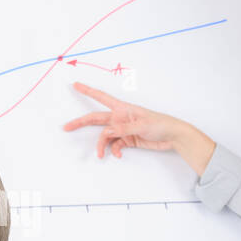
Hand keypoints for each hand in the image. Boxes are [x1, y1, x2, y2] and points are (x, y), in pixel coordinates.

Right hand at [62, 83, 213, 172]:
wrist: (173, 136)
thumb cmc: (161, 124)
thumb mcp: (141, 125)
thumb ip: (123, 129)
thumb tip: (107, 132)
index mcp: (122, 108)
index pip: (102, 97)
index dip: (88, 91)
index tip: (75, 84)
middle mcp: (120, 118)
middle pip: (96, 119)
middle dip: (81, 123)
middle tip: (66, 127)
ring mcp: (123, 129)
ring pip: (105, 137)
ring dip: (102, 146)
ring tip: (102, 155)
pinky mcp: (128, 140)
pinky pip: (115, 145)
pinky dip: (114, 151)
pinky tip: (117, 155)